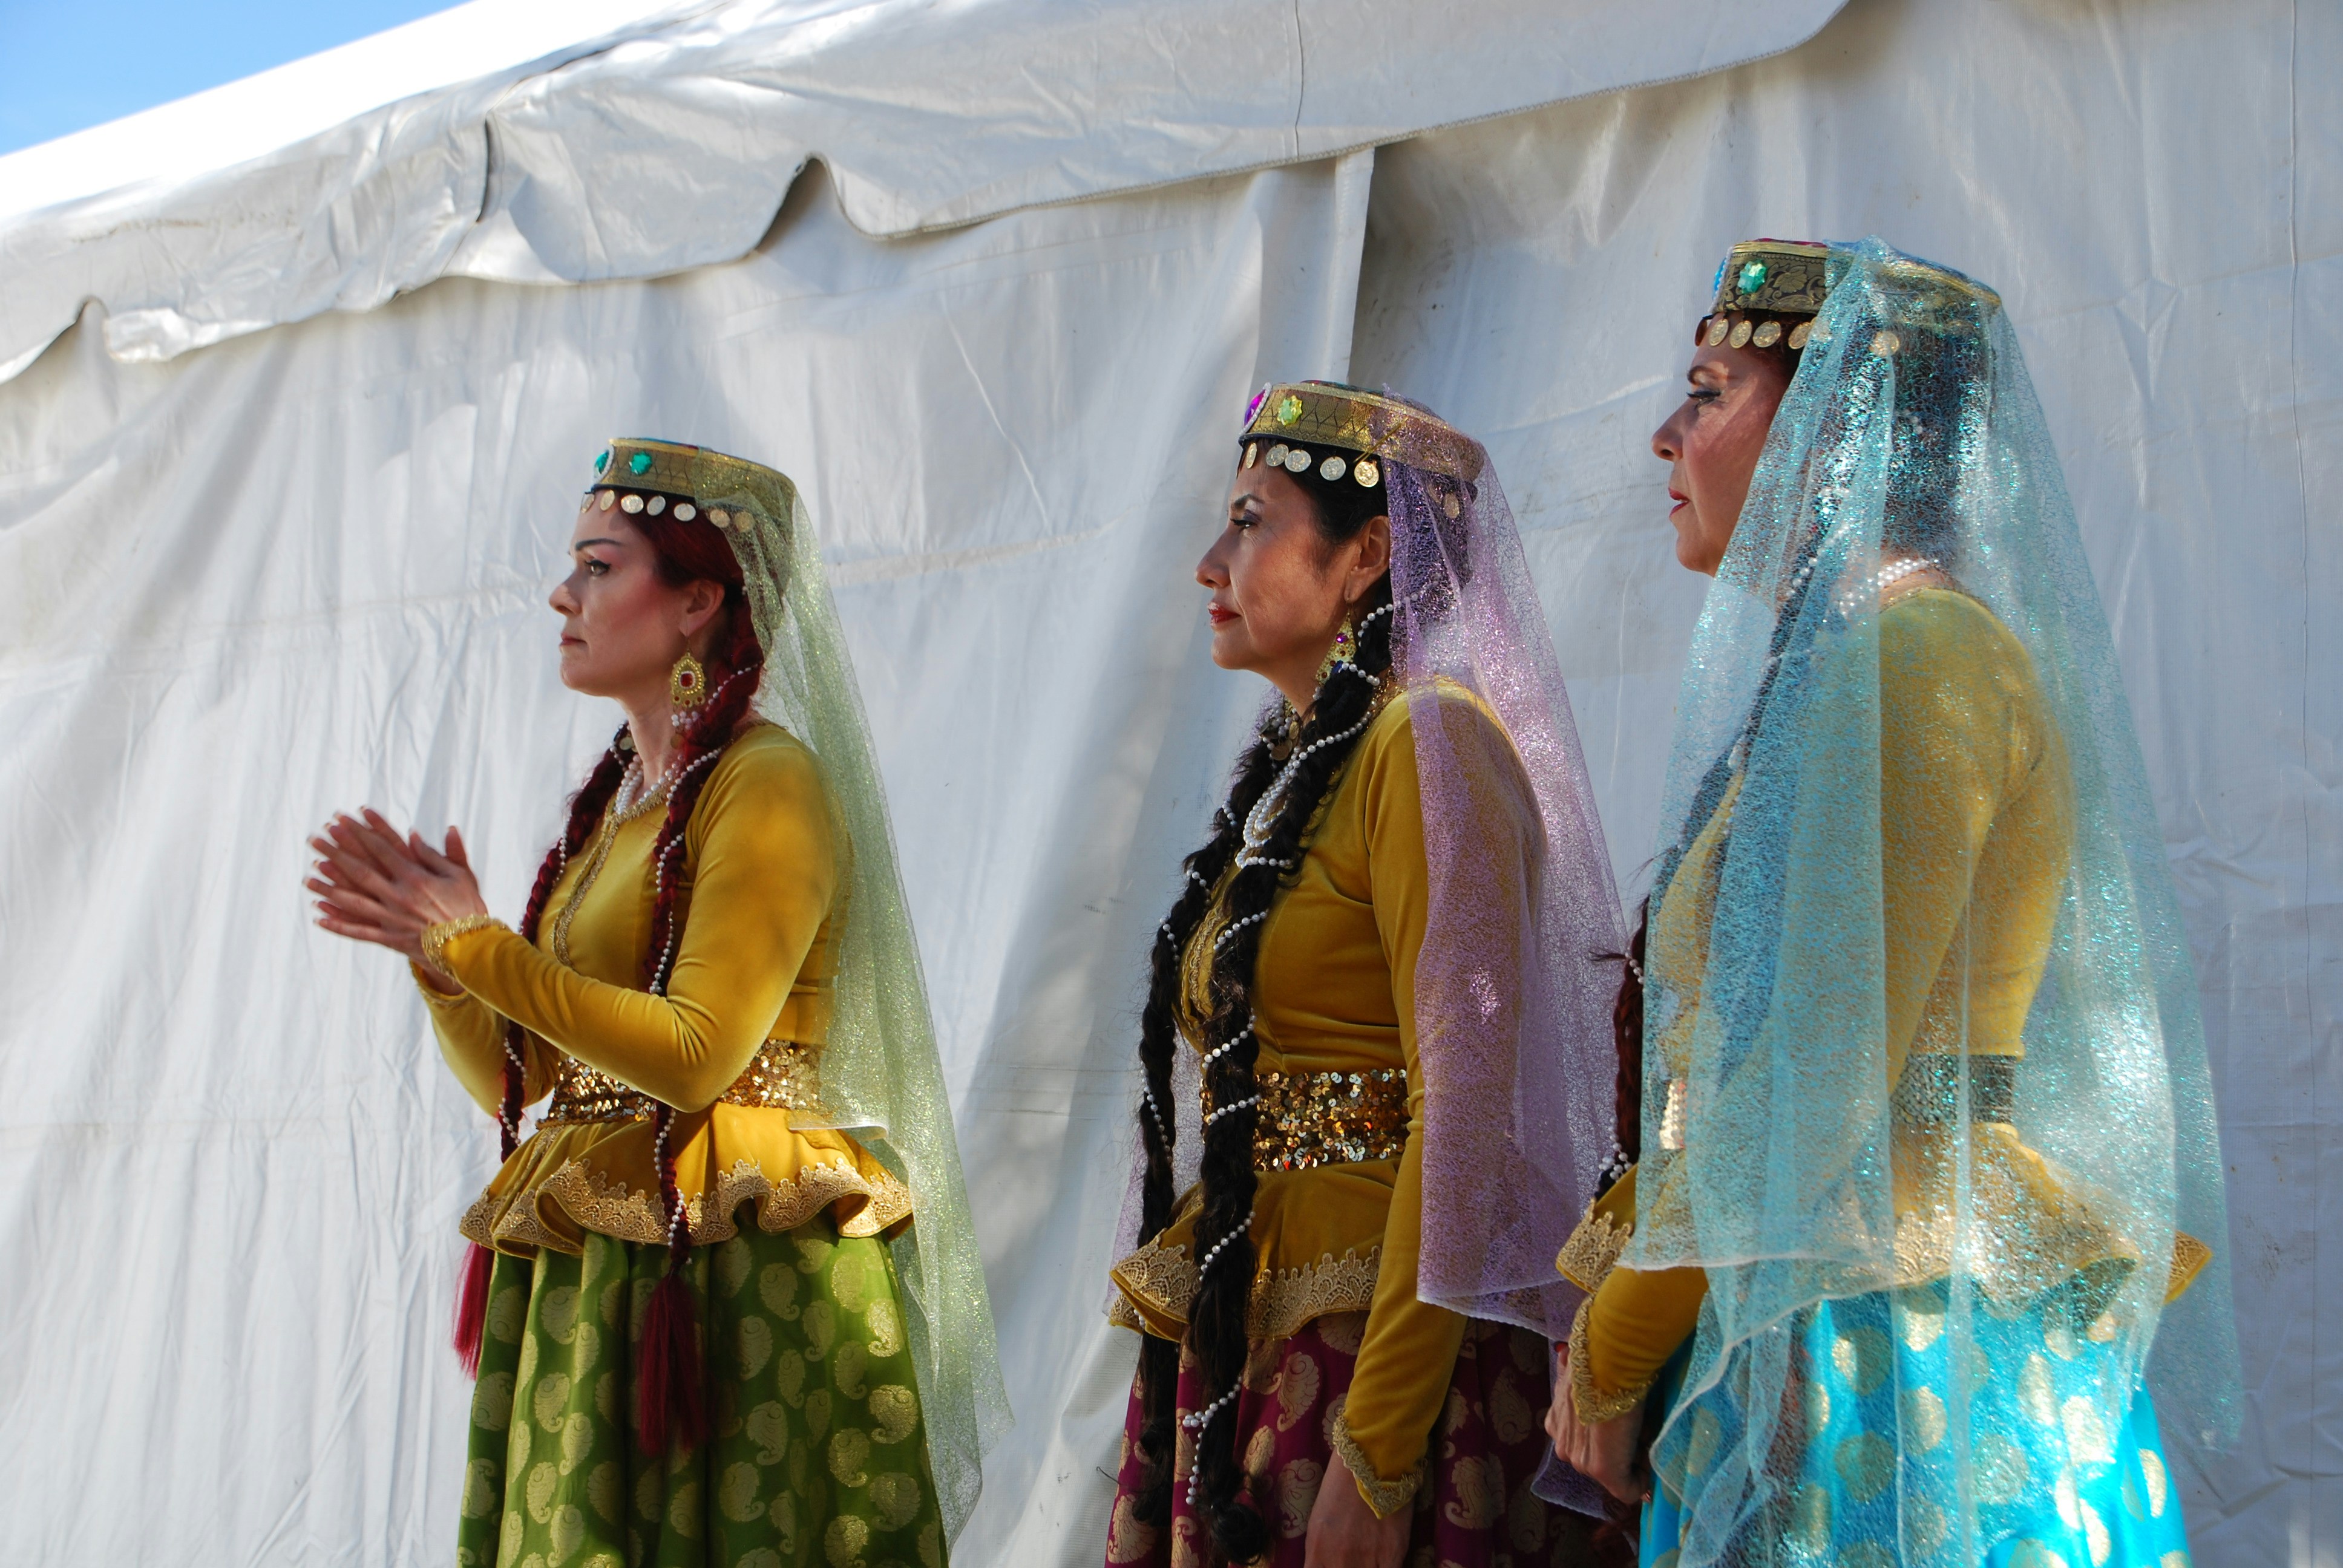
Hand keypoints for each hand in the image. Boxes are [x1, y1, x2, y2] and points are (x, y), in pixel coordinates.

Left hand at [308, 810, 487, 985]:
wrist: (472, 948)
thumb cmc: (470, 908)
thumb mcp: (461, 876)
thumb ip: (438, 854)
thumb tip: (414, 835)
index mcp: (416, 877)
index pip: (382, 849)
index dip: (361, 831)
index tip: (344, 819)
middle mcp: (398, 896)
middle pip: (360, 871)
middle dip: (336, 853)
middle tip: (315, 839)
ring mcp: (391, 918)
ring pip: (353, 901)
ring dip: (328, 888)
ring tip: (308, 878)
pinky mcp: (390, 938)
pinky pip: (359, 931)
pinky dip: (338, 924)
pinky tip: (319, 917)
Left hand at [1304, 1441, 1408, 1567]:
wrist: (1370, 1461)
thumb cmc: (1340, 1486)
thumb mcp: (1319, 1522)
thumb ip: (1322, 1553)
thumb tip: (1328, 1566)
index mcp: (1318, 1552)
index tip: (1334, 1565)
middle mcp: (1339, 1561)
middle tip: (1355, 1557)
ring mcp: (1366, 1560)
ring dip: (1368, 1567)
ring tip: (1370, 1554)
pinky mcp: (1392, 1555)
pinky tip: (1386, 1560)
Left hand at [1546, 1342, 1648, 1503]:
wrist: (1607, 1364)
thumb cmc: (1597, 1363)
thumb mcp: (1577, 1369)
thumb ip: (1573, 1373)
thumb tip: (1564, 1355)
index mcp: (1557, 1422)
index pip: (1585, 1442)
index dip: (1610, 1436)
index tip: (1626, 1422)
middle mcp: (1563, 1445)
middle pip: (1599, 1459)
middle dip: (1621, 1448)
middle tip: (1639, 1425)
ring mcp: (1581, 1461)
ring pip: (1614, 1472)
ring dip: (1632, 1456)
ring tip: (1642, 1431)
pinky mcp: (1603, 1470)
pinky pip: (1627, 1489)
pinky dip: (1642, 1480)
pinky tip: (1649, 1458)